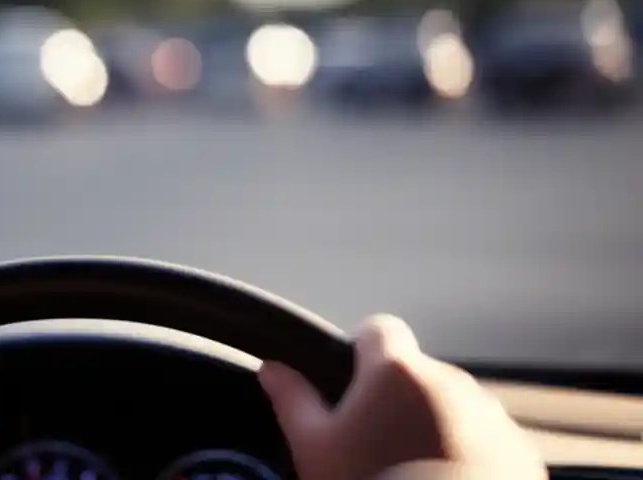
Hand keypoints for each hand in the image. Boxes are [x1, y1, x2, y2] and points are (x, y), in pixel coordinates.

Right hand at [258, 314, 543, 479]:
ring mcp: (491, 414)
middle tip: (376, 443)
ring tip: (414, 468)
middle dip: (398, 398)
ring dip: (435, 424)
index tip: (351, 386)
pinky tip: (447, 479)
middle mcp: (450, 379)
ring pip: (453, 406)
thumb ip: (293, 400)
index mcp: (396, 369)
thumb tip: (271, 368)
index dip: (360, 352)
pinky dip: (470, 453)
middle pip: (416, 372)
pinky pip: (488, 439)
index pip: (378, 329)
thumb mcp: (315, 448)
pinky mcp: (521, 450)